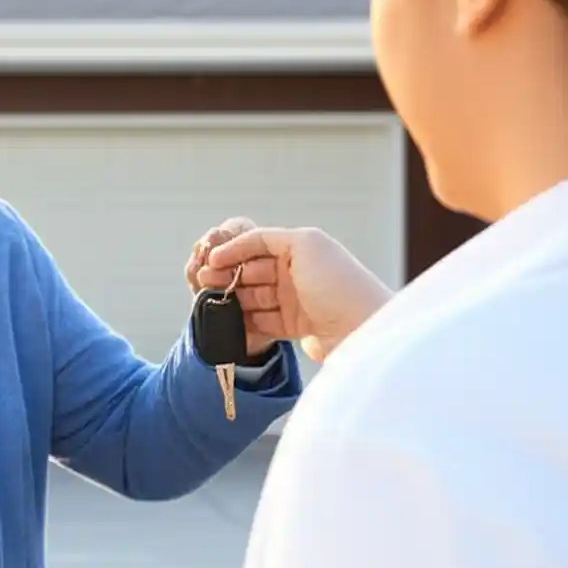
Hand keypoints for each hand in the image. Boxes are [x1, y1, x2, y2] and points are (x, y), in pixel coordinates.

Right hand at [195, 223, 392, 362]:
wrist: (363, 329)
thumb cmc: (337, 283)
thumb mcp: (305, 245)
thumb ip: (269, 239)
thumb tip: (242, 246)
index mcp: (301, 249)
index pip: (258, 244)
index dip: (233, 251)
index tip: (212, 261)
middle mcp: (299, 273)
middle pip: (253, 271)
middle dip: (227, 275)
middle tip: (204, 284)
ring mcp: (297, 301)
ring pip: (254, 298)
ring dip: (232, 300)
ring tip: (212, 304)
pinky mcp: (296, 328)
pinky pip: (262, 322)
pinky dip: (244, 323)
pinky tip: (227, 323)